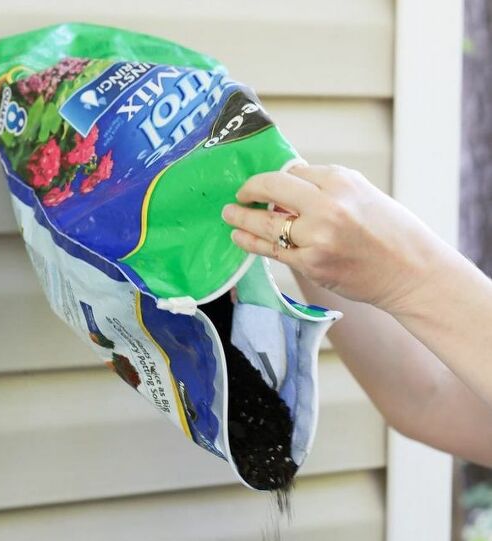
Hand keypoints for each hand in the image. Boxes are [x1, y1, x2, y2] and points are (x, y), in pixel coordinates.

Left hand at [222, 164, 450, 316]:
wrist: (409, 270)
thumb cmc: (389, 232)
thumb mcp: (362, 193)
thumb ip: (326, 187)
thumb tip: (288, 182)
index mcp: (341, 180)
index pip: (293, 171)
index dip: (273, 178)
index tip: (261, 184)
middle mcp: (328, 204)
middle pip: (274, 188)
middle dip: (250, 189)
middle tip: (238, 194)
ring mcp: (317, 236)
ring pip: (267, 223)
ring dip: (242, 218)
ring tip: (229, 214)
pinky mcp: (312, 264)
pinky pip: (273, 251)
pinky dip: (253, 243)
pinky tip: (240, 237)